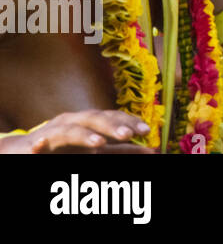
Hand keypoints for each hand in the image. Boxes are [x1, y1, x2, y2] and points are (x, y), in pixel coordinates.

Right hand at [0, 110, 153, 153]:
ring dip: (85, 135)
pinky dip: (42, 144)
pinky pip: (40, 143)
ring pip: (71, 129)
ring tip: (100, 143)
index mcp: (91, 122)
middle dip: (113, 125)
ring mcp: (55, 131)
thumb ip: (122, 150)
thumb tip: (152, 150)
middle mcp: (75, 121)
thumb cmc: (67, 148)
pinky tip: (41, 145)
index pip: (113, 116)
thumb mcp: (97, 149)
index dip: (130, 121)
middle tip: (129, 134)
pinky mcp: (36, 143)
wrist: (27, 149)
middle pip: (96, 118)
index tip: (147, 131)